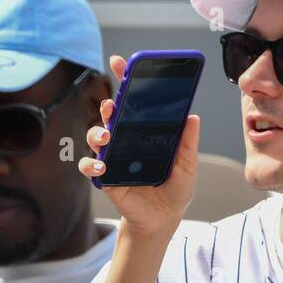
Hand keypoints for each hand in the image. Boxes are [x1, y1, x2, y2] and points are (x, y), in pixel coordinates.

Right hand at [78, 54, 199, 236]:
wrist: (164, 220)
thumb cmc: (174, 190)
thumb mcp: (187, 165)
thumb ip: (188, 143)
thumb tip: (192, 117)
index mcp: (144, 132)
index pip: (133, 101)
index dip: (125, 80)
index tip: (120, 62)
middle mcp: (125, 140)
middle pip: (111, 114)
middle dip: (108, 103)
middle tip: (112, 101)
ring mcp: (113, 157)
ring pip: (96, 136)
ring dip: (98, 131)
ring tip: (108, 134)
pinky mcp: (106, 177)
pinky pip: (90, 166)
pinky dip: (91, 164)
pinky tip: (101, 165)